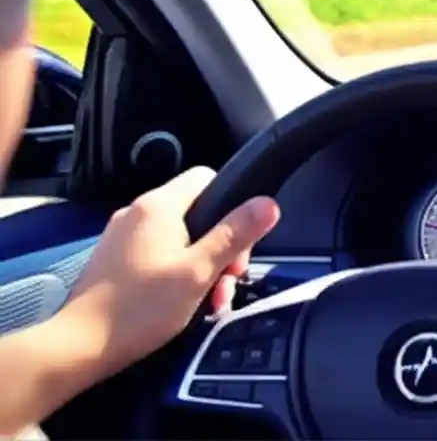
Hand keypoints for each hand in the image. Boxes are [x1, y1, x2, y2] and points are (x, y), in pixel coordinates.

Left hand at [58, 166, 279, 382]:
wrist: (80, 346)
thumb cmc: (140, 308)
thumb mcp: (200, 270)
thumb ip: (235, 234)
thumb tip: (268, 204)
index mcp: (159, 206)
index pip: (208, 178)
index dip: (233, 205)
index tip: (240, 244)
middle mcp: (137, 213)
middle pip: (197, 213)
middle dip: (221, 246)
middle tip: (228, 280)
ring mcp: (122, 237)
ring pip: (180, 238)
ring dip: (202, 265)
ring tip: (209, 299)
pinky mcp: (115, 260)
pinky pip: (158, 254)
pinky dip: (177, 273)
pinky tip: (184, 302)